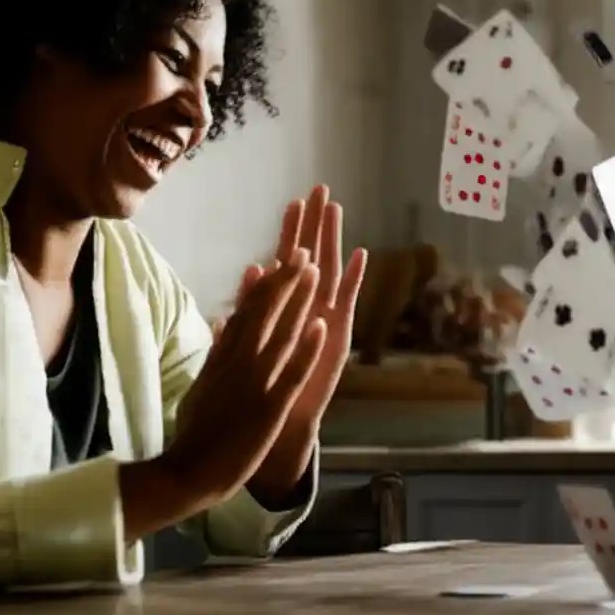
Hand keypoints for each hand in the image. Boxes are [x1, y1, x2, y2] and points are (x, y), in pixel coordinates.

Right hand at [161, 254, 327, 505]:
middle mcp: (238, 362)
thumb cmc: (196, 431)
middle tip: (304, 250)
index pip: (247, 312)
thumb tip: (221, 321)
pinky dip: (305, 348)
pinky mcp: (268, 406)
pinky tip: (320, 326)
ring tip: (314, 270)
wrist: (187, 471)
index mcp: (224, 357)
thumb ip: (215, 352)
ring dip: (298, 300)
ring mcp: (254, 382)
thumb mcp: (201, 383)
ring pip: (281, 333)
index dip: (267, 284)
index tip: (281, 259)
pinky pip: (291, 373)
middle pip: (265, 313)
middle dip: (286, 280)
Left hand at [218, 186, 367, 423]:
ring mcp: (326, 319)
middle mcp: (309, 309)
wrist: (281, 425)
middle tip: (321, 189)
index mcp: (287, 309)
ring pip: (331, 271)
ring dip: (334, 240)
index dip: (292, 232)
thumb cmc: (264, 388)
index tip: (294, 200)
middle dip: (316, 224)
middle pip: (314, 257)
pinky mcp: (338, 335)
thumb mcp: (253, 341)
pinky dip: (355, 279)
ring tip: (337, 209)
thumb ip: (256, 305)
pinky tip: (362, 255)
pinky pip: (347, 302)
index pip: (289, 261)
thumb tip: (252, 269)